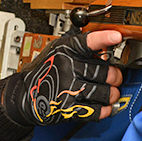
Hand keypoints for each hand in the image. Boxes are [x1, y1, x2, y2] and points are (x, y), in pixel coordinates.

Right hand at [2, 30, 122, 124]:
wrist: (25, 94)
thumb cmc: (45, 70)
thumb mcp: (56, 49)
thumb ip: (76, 42)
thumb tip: (96, 30)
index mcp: (66, 50)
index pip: (88, 41)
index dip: (103, 39)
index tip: (116, 36)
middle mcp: (67, 67)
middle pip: (104, 72)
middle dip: (115, 77)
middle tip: (116, 78)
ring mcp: (67, 88)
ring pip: (104, 92)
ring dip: (112, 94)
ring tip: (111, 93)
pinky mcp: (68, 107)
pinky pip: (96, 110)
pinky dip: (105, 110)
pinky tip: (105, 106)